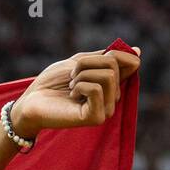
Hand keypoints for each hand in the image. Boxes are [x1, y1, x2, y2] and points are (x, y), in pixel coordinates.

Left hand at [9, 46, 140, 137]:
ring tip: (70, 86)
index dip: (112, 54)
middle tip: (71, 77)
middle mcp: (113, 98)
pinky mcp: (96, 118)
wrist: (30, 102)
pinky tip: (71, 96)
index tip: (87, 61)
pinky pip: (96, 90)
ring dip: (82, 74)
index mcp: (112, 84)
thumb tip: (138, 51)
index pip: (132, 62)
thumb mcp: (80, 62)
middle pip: (115, 65)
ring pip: (108, 76)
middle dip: (87, 63)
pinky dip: (80, 86)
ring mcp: (106, 109)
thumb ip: (106, 57)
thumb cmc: (51, 83)